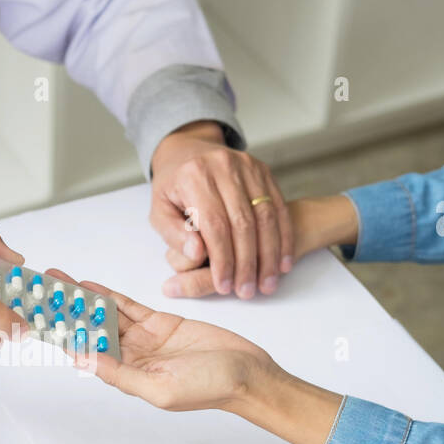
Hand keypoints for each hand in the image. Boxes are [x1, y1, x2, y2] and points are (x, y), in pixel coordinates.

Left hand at [50, 271, 343, 443]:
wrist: (249, 374)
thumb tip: (85, 361)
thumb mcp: (161, 387)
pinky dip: (108, 295)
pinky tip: (88, 286)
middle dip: (64, 312)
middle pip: (89, 330)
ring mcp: (145, 339)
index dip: (61, 336)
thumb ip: (122, 374)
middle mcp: (131, 357)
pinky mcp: (161, 322)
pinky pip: (128, 306)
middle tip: (38, 292)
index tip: (37, 321)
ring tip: (55, 282)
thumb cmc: (212, 388)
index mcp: (126, 376)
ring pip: (105, 314)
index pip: (85, 353)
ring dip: (81, 299)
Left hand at [149, 121, 291, 298]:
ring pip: (265, 216)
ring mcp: (248, 166)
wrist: (189, 151)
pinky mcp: (264, 171)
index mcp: (194, 176)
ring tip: (267, 284)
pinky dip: (283, 238)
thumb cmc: (173, 189)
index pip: (214, 224)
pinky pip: (279, 208)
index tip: (224, 286)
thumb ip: (174, 234)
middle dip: (247, 262)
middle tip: (247, 291)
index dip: (222, 259)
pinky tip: (282, 263)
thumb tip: (197, 253)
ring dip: (269, 255)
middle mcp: (223, 166)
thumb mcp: (160, 211)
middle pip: (243, 222)